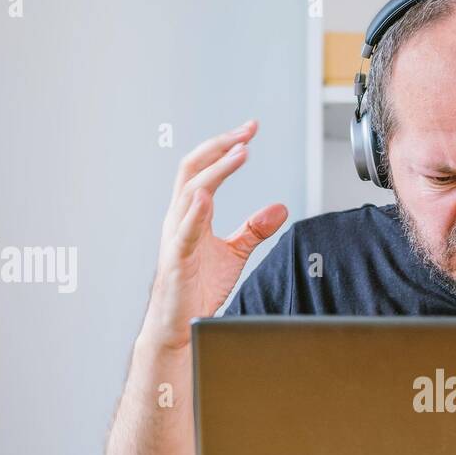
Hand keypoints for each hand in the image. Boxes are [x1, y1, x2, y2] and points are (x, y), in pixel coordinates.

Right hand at [142, 120, 287, 349]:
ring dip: (215, 170)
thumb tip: (279, 208)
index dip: (226, 147)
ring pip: (190, 192)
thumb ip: (254, 229)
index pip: (206, 169)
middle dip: (220, 146)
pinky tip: (206, 196)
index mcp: (192, 213)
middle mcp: (180, 218)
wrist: (179, 324)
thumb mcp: (235, 253)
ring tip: (238, 153)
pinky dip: (194, 212)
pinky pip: (183, 231)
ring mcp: (176, 236)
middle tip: (246, 131)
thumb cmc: (197, 289)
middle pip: (193, 168)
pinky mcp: (176, 259)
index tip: (249, 131)